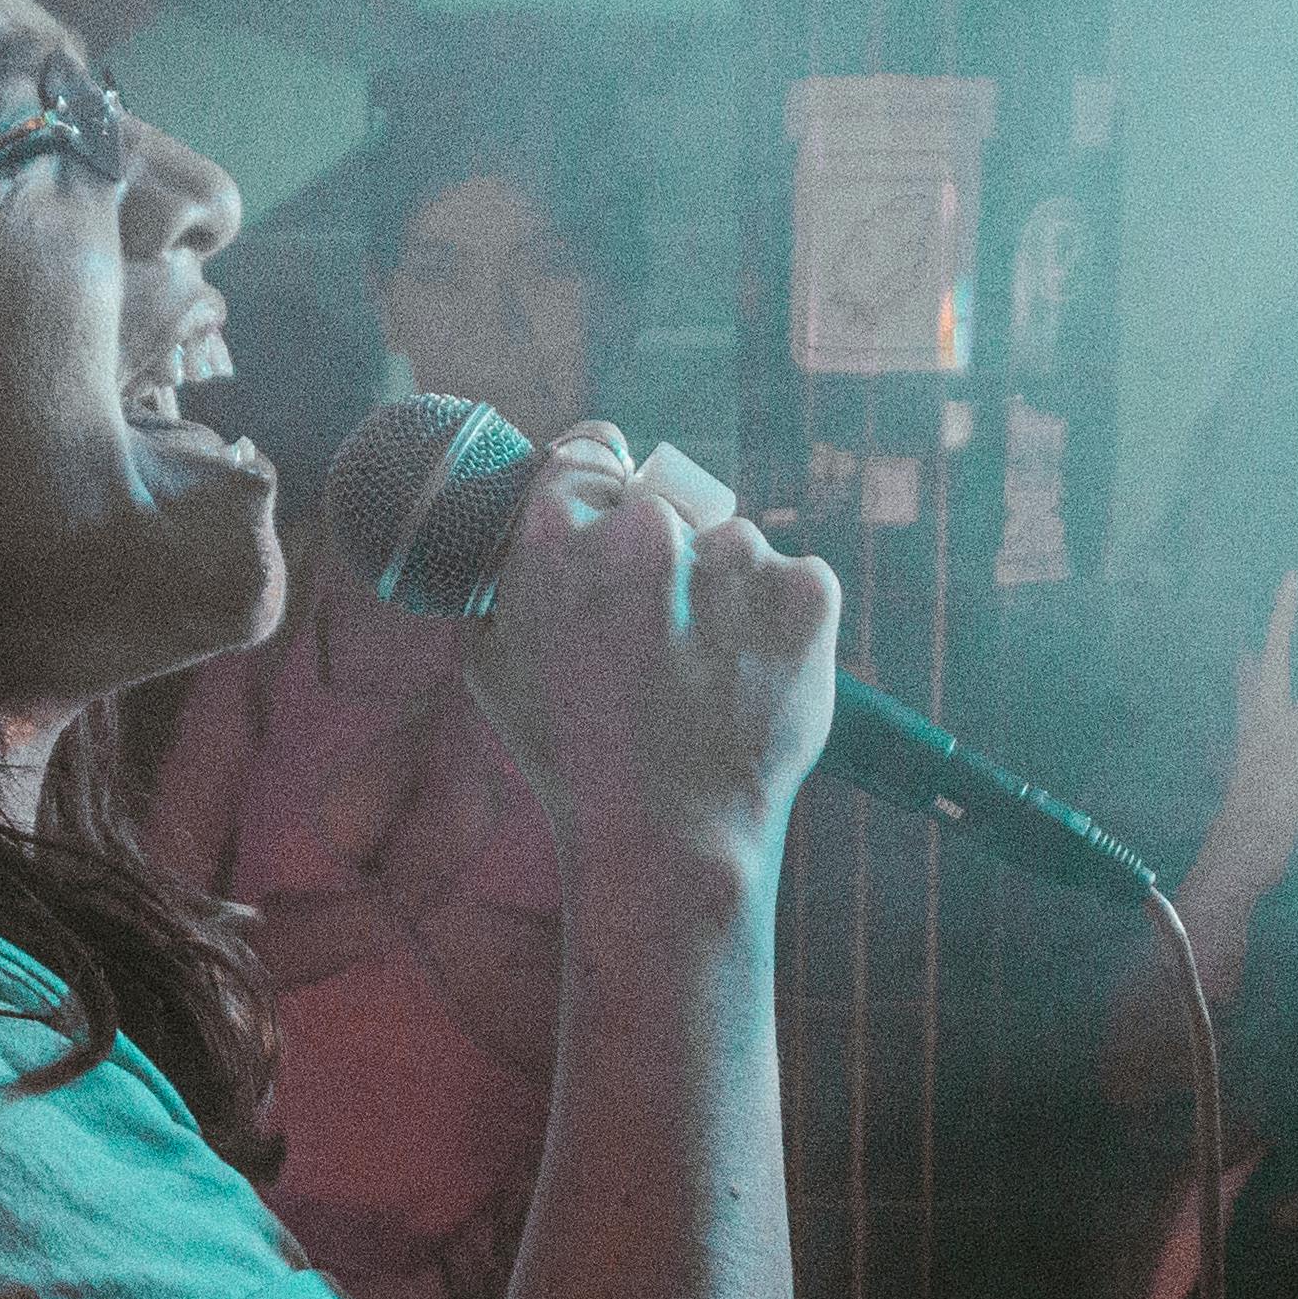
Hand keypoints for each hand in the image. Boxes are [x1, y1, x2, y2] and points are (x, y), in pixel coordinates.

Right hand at [466, 422, 838, 878]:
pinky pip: (793, 582)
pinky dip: (781, 623)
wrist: (670, 839)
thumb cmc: (572, 757)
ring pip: (732, 549)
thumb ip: (507, 572)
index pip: (590, 459)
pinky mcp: (806, 591)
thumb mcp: (491, 660)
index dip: (602, 497)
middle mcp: (648, 530)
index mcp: (560, 533)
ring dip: (723, 595)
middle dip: (663, 557)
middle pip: (665, 506)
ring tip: (703, 678)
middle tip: (657, 641)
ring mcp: (734, 557)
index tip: (615, 526)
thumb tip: (520, 523)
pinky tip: (749, 680)